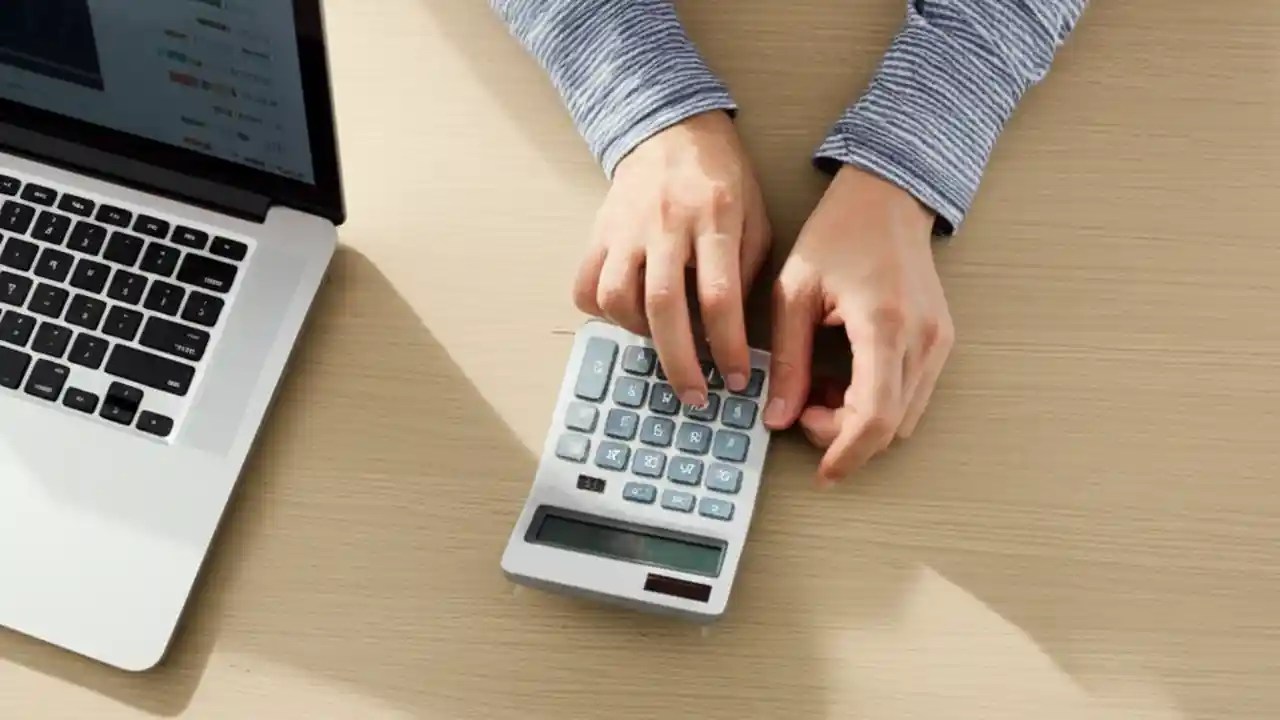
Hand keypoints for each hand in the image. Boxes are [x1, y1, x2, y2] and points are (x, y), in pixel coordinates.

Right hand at [573, 111, 770, 404]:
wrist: (670, 130)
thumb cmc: (721, 181)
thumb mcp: (755, 218)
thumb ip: (746, 272)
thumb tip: (730, 333)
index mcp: (714, 219)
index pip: (720, 296)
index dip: (727, 345)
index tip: (735, 379)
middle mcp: (665, 225)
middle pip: (664, 306)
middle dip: (680, 362)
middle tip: (695, 397)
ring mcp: (625, 229)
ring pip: (617, 298)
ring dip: (640, 336)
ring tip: (663, 344)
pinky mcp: (598, 233)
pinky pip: (586, 285)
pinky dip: (602, 313)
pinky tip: (627, 317)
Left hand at [763, 166, 953, 483]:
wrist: (886, 198)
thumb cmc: (837, 234)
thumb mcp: (794, 294)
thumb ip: (787, 360)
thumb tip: (778, 417)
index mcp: (884, 324)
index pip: (874, 416)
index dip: (846, 453)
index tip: (822, 471)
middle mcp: (922, 338)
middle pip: (891, 426)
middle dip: (843, 437)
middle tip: (800, 411)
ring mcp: (938, 341)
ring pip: (905, 418)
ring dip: (859, 422)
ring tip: (816, 390)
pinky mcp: (940, 341)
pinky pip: (912, 396)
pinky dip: (877, 404)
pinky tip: (842, 380)